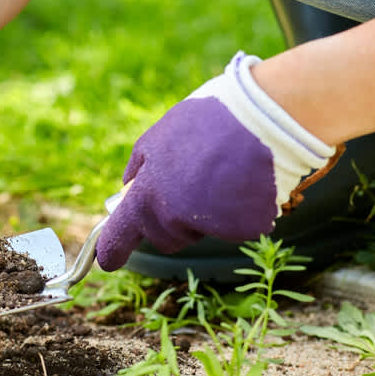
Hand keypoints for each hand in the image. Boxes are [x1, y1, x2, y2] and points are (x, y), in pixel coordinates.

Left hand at [95, 52, 340, 270]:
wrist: (266, 114)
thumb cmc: (209, 119)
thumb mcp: (159, 136)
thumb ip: (140, 168)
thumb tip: (126, 190)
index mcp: (148, 194)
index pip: (122, 233)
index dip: (113, 249)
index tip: (108, 261)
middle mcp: (175, 217)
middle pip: (165, 236)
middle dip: (172, 220)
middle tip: (193, 183)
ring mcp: (211, 227)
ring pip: (201, 232)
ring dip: (206, 215)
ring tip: (222, 174)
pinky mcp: (245, 229)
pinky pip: (236, 227)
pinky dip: (240, 211)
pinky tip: (247, 182)